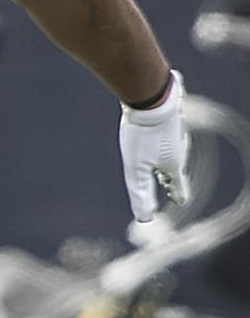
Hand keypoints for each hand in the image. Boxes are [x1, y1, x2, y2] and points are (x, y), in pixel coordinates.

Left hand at [119, 71, 189, 221]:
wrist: (150, 98)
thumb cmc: (144, 136)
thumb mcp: (137, 169)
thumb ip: (141, 193)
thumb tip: (145, 219)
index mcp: (174, 164)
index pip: (178, 186)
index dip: (177, 195)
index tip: (180, 201)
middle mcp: (178, 149)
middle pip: (175, 168)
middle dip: (172, 179)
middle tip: (171, 187)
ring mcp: (174, 133)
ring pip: (172, 151)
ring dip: (167, 162)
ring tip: (164, 168)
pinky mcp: (166, 120)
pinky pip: (166, 136)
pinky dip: (163, 144)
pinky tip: (159, 138)